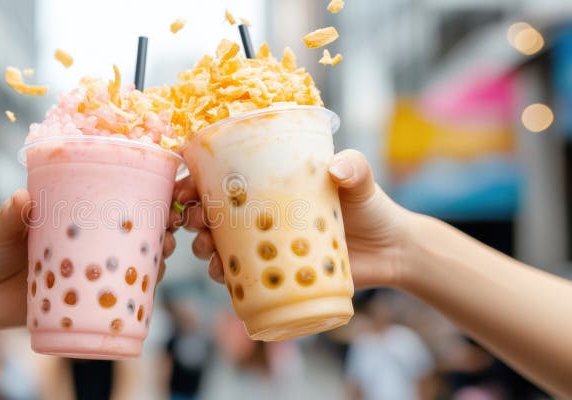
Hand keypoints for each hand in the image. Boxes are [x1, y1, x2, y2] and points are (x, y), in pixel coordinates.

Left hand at [0, 189, 180, 329]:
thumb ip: (8, 215)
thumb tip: (23, 200)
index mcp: (75, 215)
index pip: (115, 201)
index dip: (146, 198)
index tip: (167, 196)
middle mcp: (88, 242)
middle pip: (134, 234)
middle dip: (161, 232)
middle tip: (170, 233)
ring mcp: (89, 271)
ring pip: (132, 265)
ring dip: (155, 263)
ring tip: (162, 263)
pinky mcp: (84, 299)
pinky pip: (116, 297)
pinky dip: (135, 296)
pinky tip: (148, 294)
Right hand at [177, 149, 413, 288]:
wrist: (392, 251)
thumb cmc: (372, 207)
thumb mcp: (361, 180)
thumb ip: (354, 167)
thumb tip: (337, 170)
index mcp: (271, 183)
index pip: (223, 177)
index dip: (195, 181)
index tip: (186, 189)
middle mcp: (262, 212)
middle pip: (212, 211)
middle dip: (193, 217)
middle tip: (196, 221)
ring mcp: (266, 242)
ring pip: (219, 243)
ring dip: (203, 247)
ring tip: (207, 251)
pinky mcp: (274, 270)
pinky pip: (240, 274)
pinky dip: (224, 275)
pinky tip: (222, 275)